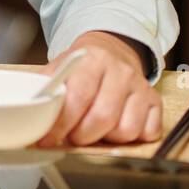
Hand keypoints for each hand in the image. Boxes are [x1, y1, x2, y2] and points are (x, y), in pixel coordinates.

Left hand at [36, 30, 162, 146]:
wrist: (111, 49)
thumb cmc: (82, 66)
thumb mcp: (59, 67)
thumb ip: (47, 88)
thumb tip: (33, 112)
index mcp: (91, 60)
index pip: (78, 97)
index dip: (61, 124)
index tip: (48, 139)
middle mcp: (120, 72)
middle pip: (103, 117)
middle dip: (81, 136)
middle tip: (71, 137)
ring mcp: (140, 86)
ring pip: (126, 130)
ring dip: (106, 139)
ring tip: (94, 130)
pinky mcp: (155, 100)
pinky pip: (149, 132)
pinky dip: (132, 138)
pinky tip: (117, 127)